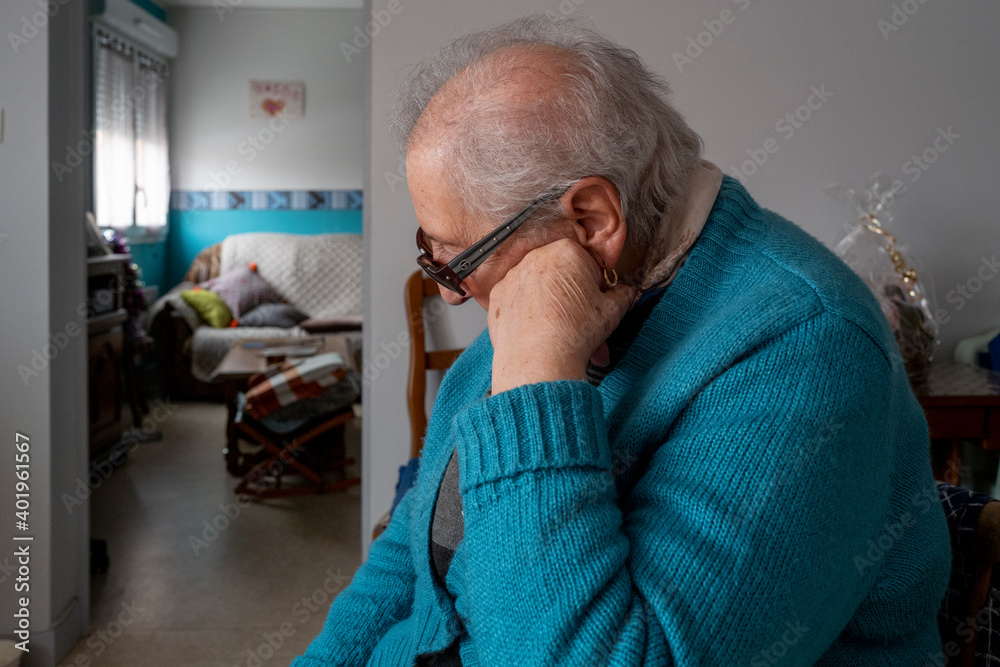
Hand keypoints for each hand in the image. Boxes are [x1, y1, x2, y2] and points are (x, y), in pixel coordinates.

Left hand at [488, 238, 637, 393]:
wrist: (539, 361)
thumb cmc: (574, 333)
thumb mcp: (612, 312)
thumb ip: (623, 295)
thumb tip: (627, 292)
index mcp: (567, 252)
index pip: (587, 263)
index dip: (594, 285)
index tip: (594, 301)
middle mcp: (536, 258)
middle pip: (560, 272)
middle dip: (570, 293)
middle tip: (578, 317)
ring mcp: (513, 276)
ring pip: (538, 285)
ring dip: (549, 301)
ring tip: (559, 328)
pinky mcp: (498, 296)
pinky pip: (517, 299)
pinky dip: (527, 311)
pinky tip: (538, 329)